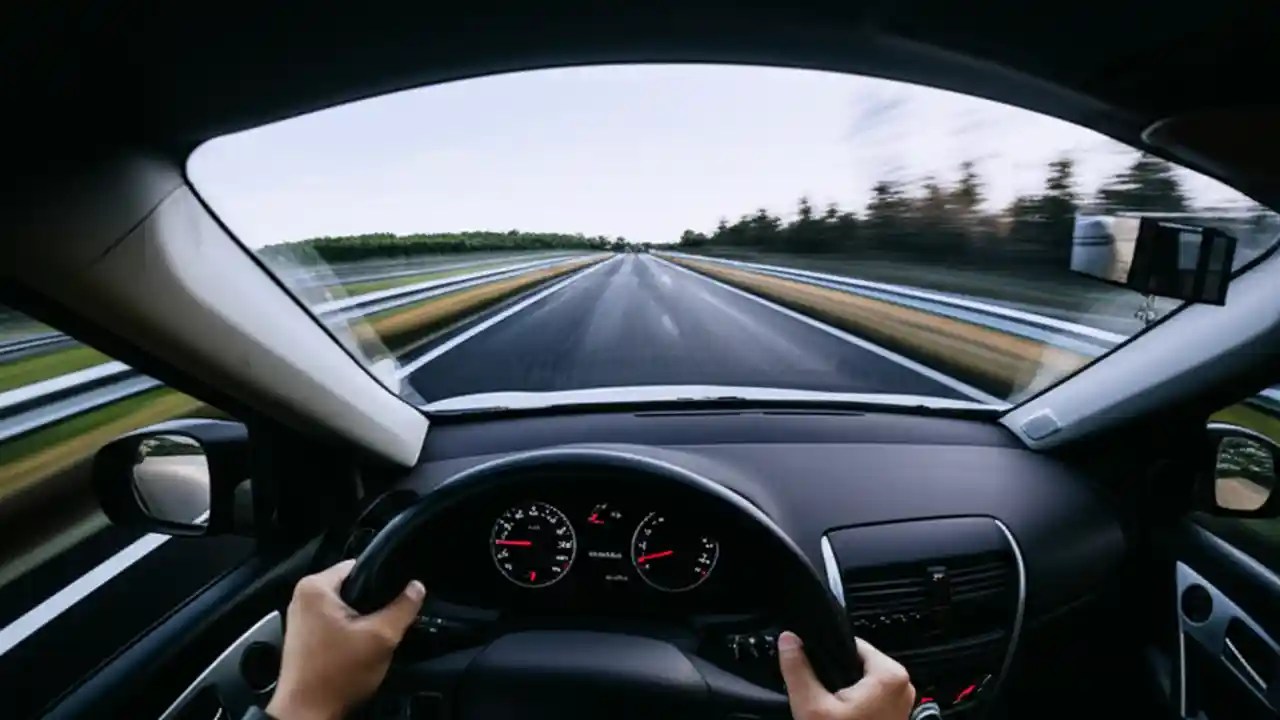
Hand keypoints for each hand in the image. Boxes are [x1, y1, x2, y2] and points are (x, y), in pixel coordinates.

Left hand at [266, 560, 425, 719]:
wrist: (307, 714)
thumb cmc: (337, 674)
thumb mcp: (381, 637)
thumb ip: (403, 607)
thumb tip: (417, 587)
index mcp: (315, 587)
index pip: (360, 566)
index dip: (384, 580)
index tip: (400, 596)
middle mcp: (303, 597)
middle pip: (352, 587)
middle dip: (373, 603)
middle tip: (389, 621)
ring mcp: (300, 618)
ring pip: (345, 607)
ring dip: (362, 620)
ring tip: (375, 636)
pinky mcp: (302, 637)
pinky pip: (334, 622)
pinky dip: (349, 632)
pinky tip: (359, 648)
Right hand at [778, 631, 914, 719]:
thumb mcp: (811, 706)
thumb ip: (798, 668)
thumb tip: (788, 638)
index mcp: (889, 674)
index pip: (852, 645)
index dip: (828, 655)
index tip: (814, 671)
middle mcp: (903, 684)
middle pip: (857, 663)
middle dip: (836, 676)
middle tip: (821, 698)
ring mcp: (903, 702)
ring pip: (862, 681)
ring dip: (843, 692)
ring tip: (830, 710)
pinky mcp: (897, 716)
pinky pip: (871, 698)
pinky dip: (854, 705)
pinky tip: (841, 718)